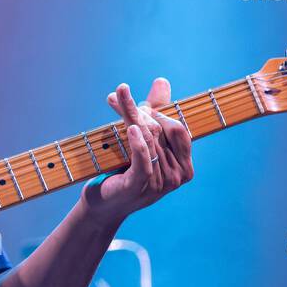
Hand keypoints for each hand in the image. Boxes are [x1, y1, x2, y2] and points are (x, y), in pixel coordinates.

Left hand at [81, 77, 193, 226]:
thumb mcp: (142, 142)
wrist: (102, 206)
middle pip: (161, 132)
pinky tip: (131, 127)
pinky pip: (142, 159)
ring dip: (131, 117)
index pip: (178, 129)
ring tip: (117, 100)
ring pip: (148, 140)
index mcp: (185, 168)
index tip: (136, 102)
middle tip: (120, 97)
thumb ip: (155, 113)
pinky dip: (137, 141)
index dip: (159, 112)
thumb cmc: (124, 172)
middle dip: (140, 111)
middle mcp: (176, 177)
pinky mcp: (138, 186)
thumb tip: (162, 80)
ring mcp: (159, 184)